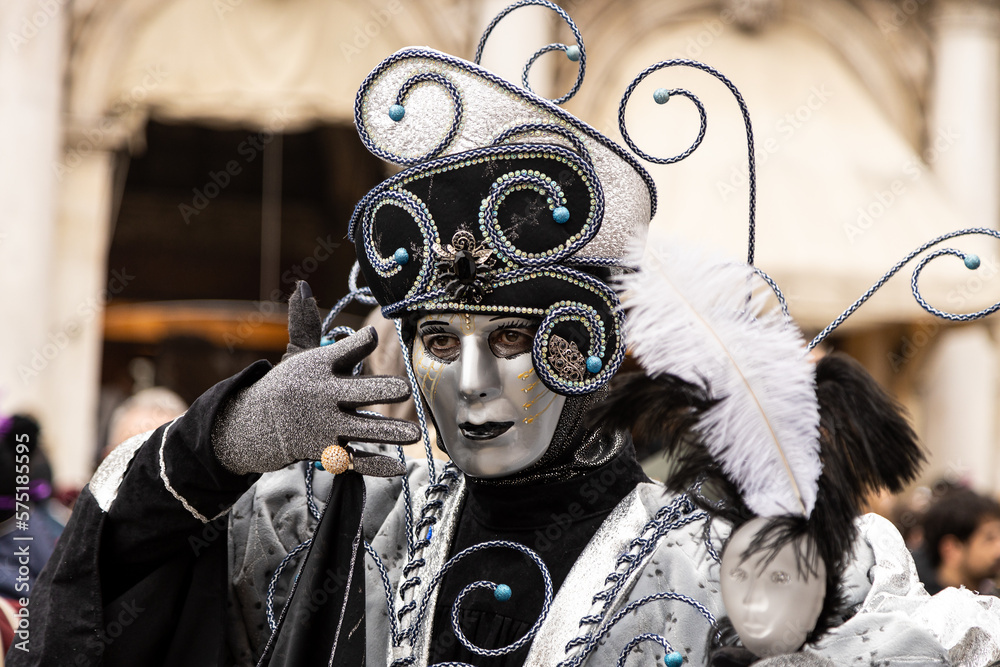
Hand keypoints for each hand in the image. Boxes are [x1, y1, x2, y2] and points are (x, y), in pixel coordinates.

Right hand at [212, 283, 420, 473]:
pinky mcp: (329, 453)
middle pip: (357, 393)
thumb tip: (302, 287)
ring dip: (389, 433)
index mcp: (320, 369)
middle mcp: (324, 398)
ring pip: (362, 431)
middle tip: (405, 391)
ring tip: (414, 435)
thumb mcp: (299, 352)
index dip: (360, 343)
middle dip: (381, 391)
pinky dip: (376, 465)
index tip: (374, 335)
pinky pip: (355, 461)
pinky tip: (398, 466)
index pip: (343, 351)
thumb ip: (307, 323)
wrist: (255, 423)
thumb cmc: (290, 383)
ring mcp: (327, 428)